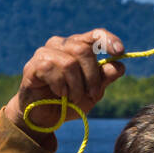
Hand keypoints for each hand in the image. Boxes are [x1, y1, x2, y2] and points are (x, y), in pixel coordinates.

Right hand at [5, 29, 126, 136]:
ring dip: (76, 86)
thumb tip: (119, 66)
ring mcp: (45, 52)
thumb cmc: (70, 101)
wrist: (46, 117)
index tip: (120, 51)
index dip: (108, 40)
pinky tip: (60, 94)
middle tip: (93, 94)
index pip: (96, 35)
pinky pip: (52, 70)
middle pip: (84, 50)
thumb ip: (104, 78)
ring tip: (73, 98)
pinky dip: (61, 87)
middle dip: (92, 76)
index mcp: (78, 47)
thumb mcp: (93, 92)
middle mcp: (61, 45)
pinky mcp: (33, 65)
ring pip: (69, 63)